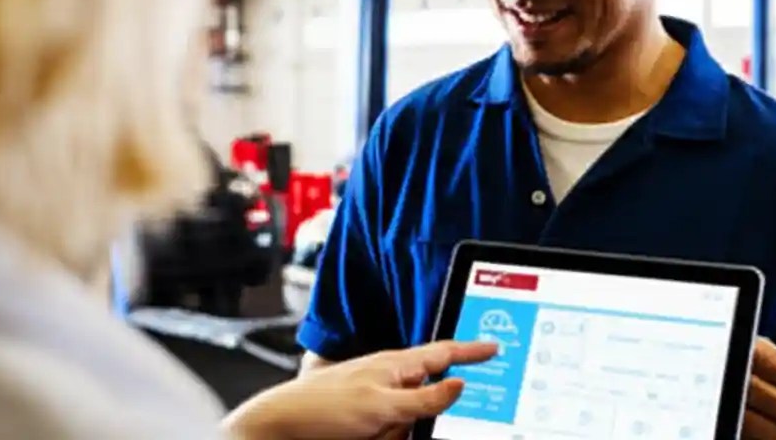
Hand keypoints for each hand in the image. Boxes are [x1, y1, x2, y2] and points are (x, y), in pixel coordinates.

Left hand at [224, 340, 496, 439]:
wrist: (279, 427)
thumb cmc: (322, 408)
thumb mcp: (382, 406)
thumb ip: (425, 399)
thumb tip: (460, 385)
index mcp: (397, 365)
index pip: (444, 353)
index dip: (472, 350)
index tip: (496, 346)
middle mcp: (390, 380)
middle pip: (428, 404)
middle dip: (414, 423)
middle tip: (382, 428)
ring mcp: (378, 402)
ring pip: (408, 428)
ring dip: (388, 436)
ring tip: (361, 433)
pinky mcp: (368, 423)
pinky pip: (390, 436)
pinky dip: (380, 439)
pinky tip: (360, 436)